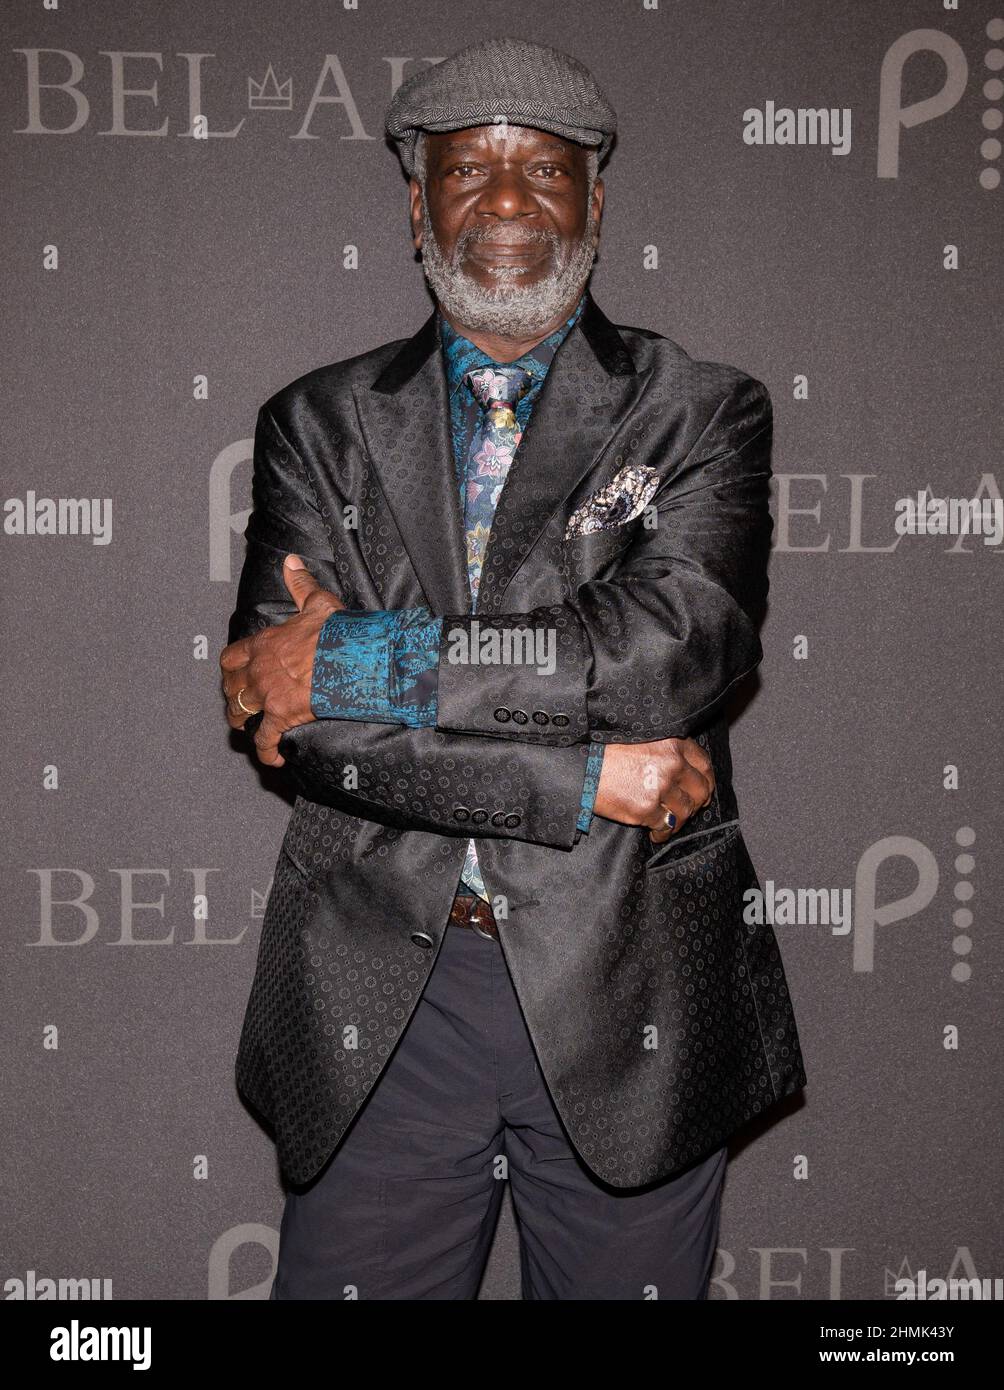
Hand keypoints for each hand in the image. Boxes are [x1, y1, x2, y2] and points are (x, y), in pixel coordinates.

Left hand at [220, 555, 344, 766]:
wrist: (349, 658)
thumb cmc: (336, 632)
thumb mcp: (317, 602)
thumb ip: (300, 584)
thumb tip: (292, 563)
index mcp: (264, 643)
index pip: (232, 657)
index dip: (230, 668)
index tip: (232, 674)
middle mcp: (259, 670)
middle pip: (231, 688)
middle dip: (232, 697)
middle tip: (238, 703)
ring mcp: (268, 695)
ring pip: (240, 713)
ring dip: (242, 722)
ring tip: (247, 729)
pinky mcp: (283, 716)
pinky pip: (266, 739)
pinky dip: (267, 751)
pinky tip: (273, 759)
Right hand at [593, 736, 714, 842]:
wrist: (583, 767)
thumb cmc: (607, 752)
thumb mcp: (643, 739)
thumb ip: (667, 750)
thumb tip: (686, 770)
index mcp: (673, 743)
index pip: (703, 763)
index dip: (706, 780)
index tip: (703, 789)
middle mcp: (671, 764)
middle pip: (700, 790)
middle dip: (696, 803)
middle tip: (688, 810)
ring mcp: (660, 787)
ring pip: (685, 812)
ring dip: (679, 820)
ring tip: (668, 823)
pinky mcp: (647, 809)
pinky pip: (666, 827)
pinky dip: (662, 834)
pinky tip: (655, 833)